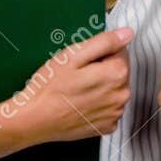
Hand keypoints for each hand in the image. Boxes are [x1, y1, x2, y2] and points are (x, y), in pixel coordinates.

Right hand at [8, 27, 133, 144]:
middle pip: (119, 72)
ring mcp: (115, 113)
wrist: (34, 120)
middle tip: (78, 75)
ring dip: (102, 88)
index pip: (120, 52)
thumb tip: (126, 34)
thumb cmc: (49, 88)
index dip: (101, 53)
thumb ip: (104, 42)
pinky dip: (99, 105)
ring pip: (114, 90)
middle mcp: (122, 95)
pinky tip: (81, 104)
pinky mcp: (107, 127)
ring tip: (77, 91)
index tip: (84, 61)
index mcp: (117, 73)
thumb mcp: (73, 56)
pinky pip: (109, 109)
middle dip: (103, 70)